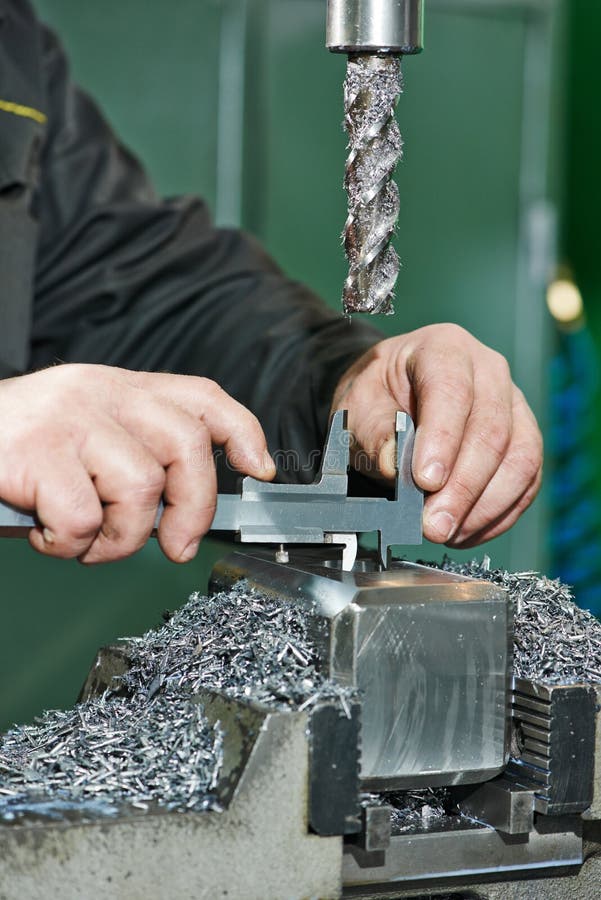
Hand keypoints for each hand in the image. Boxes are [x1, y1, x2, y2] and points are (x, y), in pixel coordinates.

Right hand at [0, 365, 274, 562]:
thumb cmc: (17, 457)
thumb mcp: (83, 441)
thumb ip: (132, 457)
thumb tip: (182, 515)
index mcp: (117, 389)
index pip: (199, 396)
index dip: (240, 431)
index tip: (257, 468)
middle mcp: (99, 393)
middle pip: (186, 447)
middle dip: (191, 510)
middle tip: (174, 545)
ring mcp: (68, 418)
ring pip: (140, 489)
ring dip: (119, 537)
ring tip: (86, 539)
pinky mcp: (37, 451)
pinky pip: (85, 517)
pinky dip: (72, 544)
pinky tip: (48, 535)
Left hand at [332, 324, 542, 546]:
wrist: (391, 396)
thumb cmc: (377, 396)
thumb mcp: (357, 407)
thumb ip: (373, 434)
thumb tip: (394, 467)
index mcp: (443, 348)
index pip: (452, 390)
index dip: (442, 438)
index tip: (424, 480)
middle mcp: (489, 371)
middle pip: (492, 430)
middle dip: (463, 486)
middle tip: (433, 524)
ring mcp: (513, 406)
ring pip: (519, 459)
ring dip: (484, 507)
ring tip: (447, 532)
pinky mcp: (525, 441)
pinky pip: (526, 482)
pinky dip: (497, 514)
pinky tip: (465, 530)